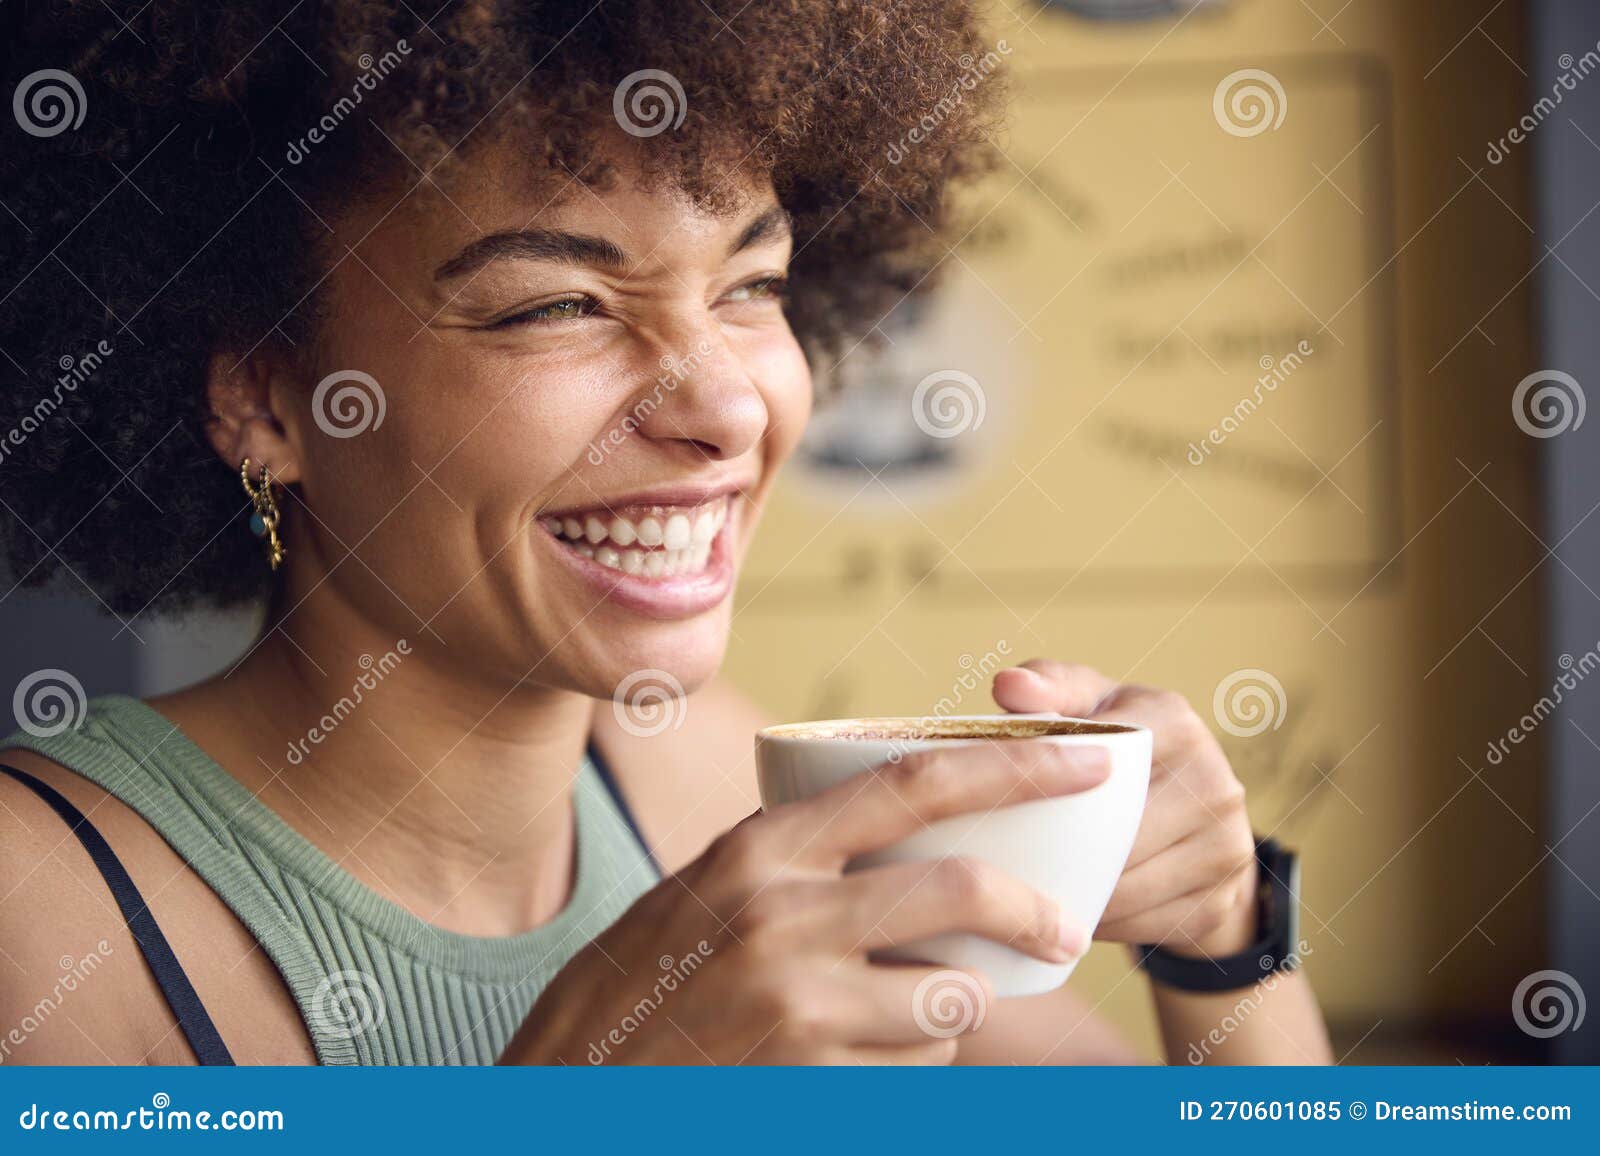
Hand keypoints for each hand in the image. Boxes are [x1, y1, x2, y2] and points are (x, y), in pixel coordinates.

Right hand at [503, 740, 1109, 1064]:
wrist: (573, 1083)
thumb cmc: (643, 981)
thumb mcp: (705, 891)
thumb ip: (794, 861)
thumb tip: (902, 833)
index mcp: (762, 845)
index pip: (912, 781)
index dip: (1013, 768)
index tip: (1082, 762)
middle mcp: (782, 909)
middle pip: (957, 886)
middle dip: (1031, 906)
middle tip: (1066, 924)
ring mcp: (798, 994)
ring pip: (950, 992)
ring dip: (958, 1003)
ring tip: (921, 1008)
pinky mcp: (810, 1070)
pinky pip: (916, 1064)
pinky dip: (917, 1060)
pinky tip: (866, 1056)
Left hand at [993, 660, 1258, 959]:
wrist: (1194, 815)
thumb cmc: (1119, 748)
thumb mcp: (1091, 706)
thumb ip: (1048, 686)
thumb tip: (1008, 686)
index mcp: (1176, 724)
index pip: (1104, 754)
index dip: (1049, 781)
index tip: (1006, 799)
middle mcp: (1213, 782)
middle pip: (1112, 832)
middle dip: (1054, 850)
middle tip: (999, 863)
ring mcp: (1226, 847)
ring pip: (1123, 889)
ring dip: (1070, 896)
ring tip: (1024, 891)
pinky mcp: (1218, 903)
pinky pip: (1139, 926)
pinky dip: (1097, 924)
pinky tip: (1069, 912)